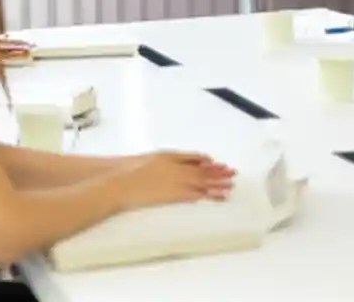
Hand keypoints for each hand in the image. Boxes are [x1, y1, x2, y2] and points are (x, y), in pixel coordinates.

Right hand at [117, 151, 235, 208]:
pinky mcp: (175, 195)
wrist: (121, 182)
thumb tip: (176, 163)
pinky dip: (208, 196)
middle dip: (218, 172)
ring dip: (218, 184)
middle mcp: (178, 167)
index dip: (208, 163)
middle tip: (233, 173)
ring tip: (231, 186)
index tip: (219, 164)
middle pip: (203, 170)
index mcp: (171, 156)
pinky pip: (195, 195)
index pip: (195, 159)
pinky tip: (218, 197)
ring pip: (203, 182)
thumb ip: (165, 161)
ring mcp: (177, 181)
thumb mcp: (151, 159)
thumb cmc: (131, 170)